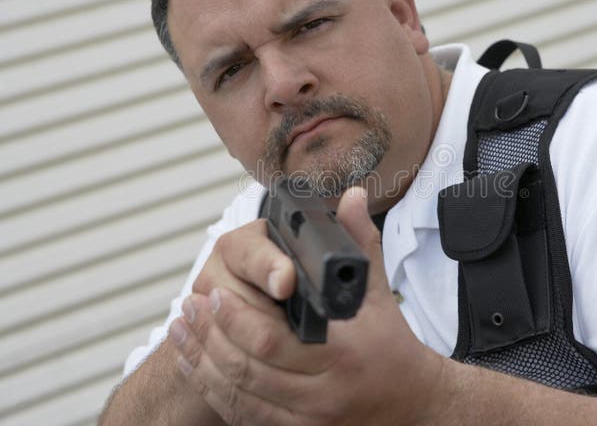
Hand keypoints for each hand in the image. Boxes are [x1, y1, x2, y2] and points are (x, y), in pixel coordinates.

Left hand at [169, 187, 445, 424]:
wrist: (410, 404)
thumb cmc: (391, 345)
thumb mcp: (377, 292)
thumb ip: (360, 242)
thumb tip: (351, 196)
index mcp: (343, 352)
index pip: (272, 339)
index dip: (235, 318)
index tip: (215, 292)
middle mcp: (324, 390)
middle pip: (247, 367)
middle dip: (210, 335)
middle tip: (190, 307)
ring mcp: (308, 418)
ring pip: (238, 394)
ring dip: (202, 362)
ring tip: (181, 331)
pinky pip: (243, 415)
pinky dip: (214, 389)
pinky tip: (197, 365)